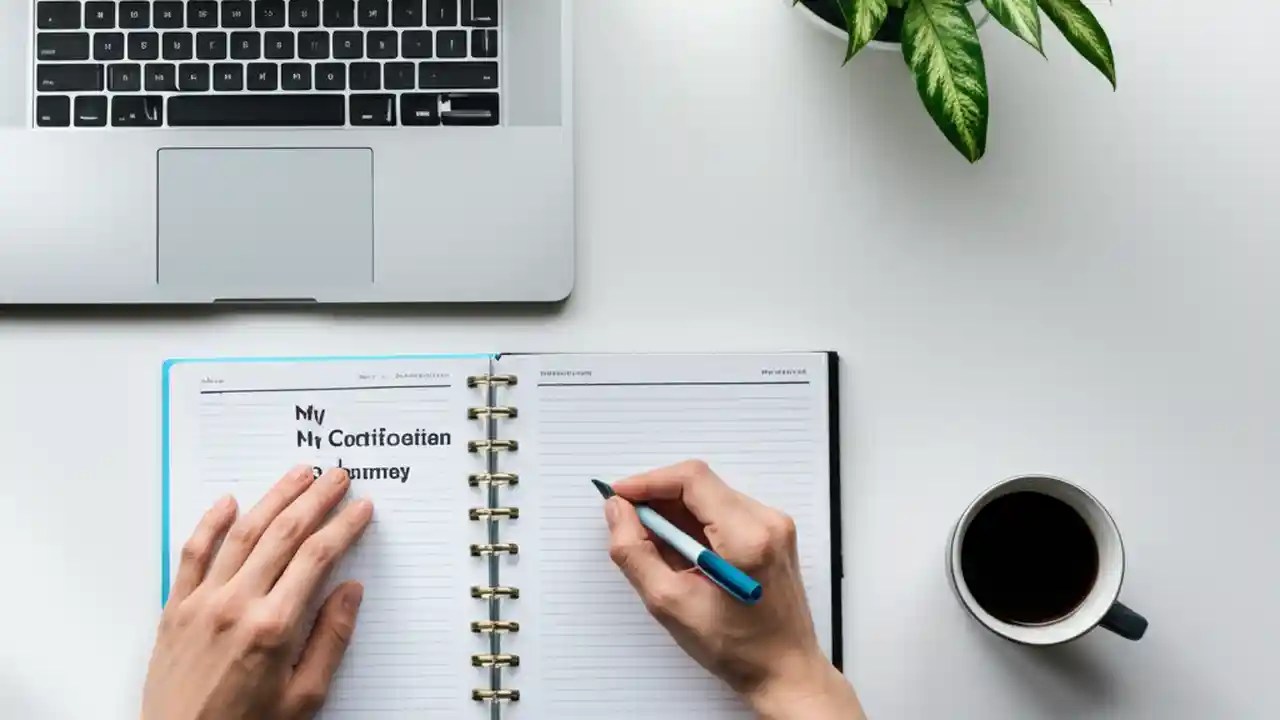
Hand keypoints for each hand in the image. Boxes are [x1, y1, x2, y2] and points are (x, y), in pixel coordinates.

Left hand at [142, 466, 373, 719]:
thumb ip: (330, 640)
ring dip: (272, 498)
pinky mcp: (175, 609)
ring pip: (242, 534)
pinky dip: (210, 524)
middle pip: (283, 534)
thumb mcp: (304, 697)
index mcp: (274, 627)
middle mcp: (237, 605)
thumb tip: (350, 592)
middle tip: (335, 477)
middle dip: (314, 500)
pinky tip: (228, 503)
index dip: (343, 527)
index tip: (361, 508)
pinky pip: (192, 554)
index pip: (317, 558)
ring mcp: (202, 603)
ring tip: (295, 476)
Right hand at [605, 461, 864, 719]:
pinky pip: (724, 511)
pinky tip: (682, 553)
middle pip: (700, 485)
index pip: (692, 480)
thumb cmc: (735, 648)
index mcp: (747, 538)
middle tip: (627, 521)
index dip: (648, 481)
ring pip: (710, 496)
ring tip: (655, 546)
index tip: (618, 495)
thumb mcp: (670, 603)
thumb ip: (635, 552)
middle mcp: (767, 522)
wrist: (784, 671)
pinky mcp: (773, 533)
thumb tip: (617, 511)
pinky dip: (695, 523)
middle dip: (658, 498)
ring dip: (675, 512)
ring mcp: (774, 526)